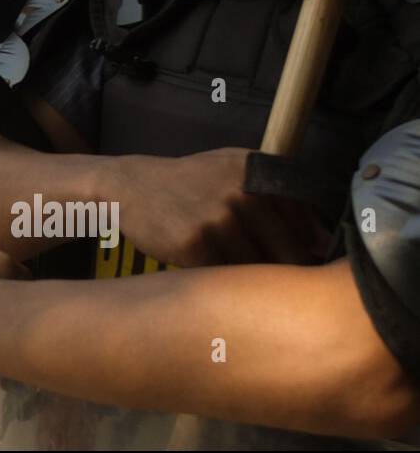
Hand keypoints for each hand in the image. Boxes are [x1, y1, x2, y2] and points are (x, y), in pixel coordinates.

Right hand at [110, 149, 328, 266]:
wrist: (132, 186)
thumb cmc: (190, 182)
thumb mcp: (234, 169)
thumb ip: (279, 195)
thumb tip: (321, 241)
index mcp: (258, 171)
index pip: (306, 221)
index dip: (308, 247)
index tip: (301, 259)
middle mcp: (242, 192)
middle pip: (288, 251)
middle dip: (285, 272)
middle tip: (277, 283)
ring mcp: (218, 218)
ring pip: (258, 269)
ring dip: (254, 281)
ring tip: (243, 280)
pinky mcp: (195, 244)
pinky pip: (226, 276)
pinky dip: (225, 282)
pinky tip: (215, 275)